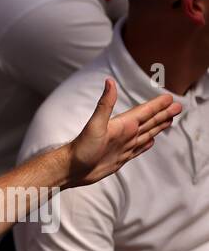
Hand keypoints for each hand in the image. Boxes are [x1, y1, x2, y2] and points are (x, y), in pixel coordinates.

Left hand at [65, 78, 180, 187]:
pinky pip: (137, 149)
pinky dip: (146, 144)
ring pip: (146, 133)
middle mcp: (124, 133)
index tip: (169, 97)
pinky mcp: (121, 158)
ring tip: (170, 119)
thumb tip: (109, 82)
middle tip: (178, 106)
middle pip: (150, 121)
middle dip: (164, 113)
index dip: (157, 105)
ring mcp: (123, 146)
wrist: (71, 169)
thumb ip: (105, 104)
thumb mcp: (95, 124)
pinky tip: (151, 141)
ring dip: (159, 126)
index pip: (144, 111)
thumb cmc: (81, 148)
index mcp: (122, 124)